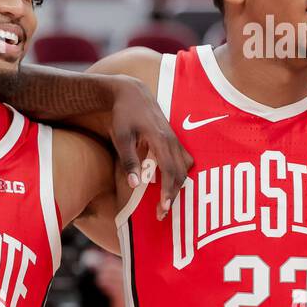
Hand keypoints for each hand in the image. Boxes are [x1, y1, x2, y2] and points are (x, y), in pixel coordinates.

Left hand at [109, 76, 193, 219]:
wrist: (132, 93)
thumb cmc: (123, 115)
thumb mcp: (121, 138)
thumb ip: (129, 161)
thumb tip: (136, 184)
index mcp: (160, 139)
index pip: (169, 171)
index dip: (168, 192)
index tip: (163, 209)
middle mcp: (172, 140)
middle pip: (180, 173)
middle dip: (172, 195)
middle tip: (161, 213)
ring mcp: (175, 139)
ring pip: (185, 167)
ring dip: (178, 185)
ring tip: (166, 201)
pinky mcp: (174, 138)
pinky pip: (184, 159)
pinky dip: (180, 174)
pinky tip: (170, 183)